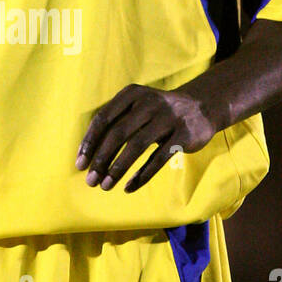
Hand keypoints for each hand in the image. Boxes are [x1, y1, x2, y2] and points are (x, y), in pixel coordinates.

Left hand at [75, 83, 215, 192]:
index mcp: (132, 94)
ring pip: (137, 146)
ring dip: (118, 169)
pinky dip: (142, 175)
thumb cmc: (158, 113)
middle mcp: (149, 102)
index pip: (103, 118)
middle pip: (118, 133)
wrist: (201, 108)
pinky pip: (159, 158)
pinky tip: (129, 187)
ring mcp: (168, 118)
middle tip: (90, 180)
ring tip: (106, 186)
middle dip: (101, 159)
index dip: (90, 142)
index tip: (80, 164)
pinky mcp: (183, 135)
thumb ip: (116, 122)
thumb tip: (89, 155)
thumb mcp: (137, 107)